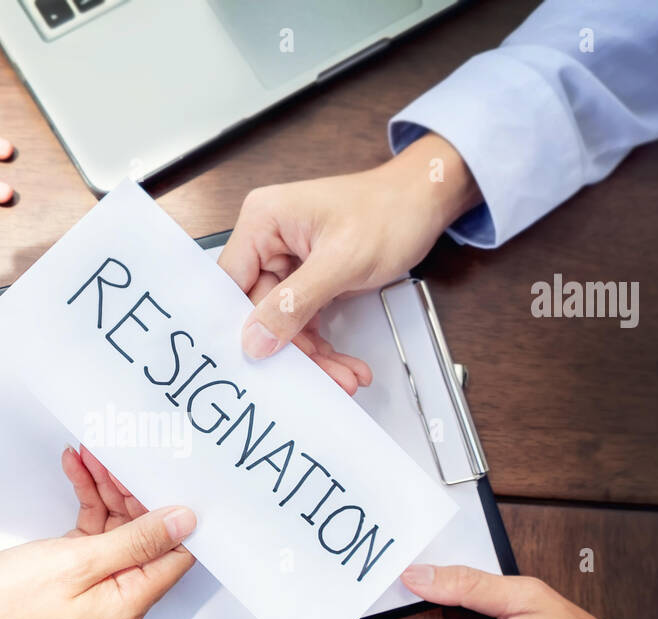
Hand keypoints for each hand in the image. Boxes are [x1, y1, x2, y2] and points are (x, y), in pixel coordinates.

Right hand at [0, 446, 195, 618]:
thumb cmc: (15, 599)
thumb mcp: (80, 562)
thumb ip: (137, 541)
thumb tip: (185, 521)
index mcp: (132, 599)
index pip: (176, 552)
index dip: (174, 513)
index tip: (164, 476)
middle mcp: (122, 590)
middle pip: (146, 531)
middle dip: (132, 490)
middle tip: (115, 456)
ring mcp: (100, 576)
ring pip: (119, 522)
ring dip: (106, 486)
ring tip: (90, 453)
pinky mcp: (78, 563)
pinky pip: (94, 524)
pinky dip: (87, 496)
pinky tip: (75, 468)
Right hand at [217, 133, 480, 393]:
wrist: (426, 203)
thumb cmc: (391, 211)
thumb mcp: (342, 261)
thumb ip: (295, 302)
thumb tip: (255, 338)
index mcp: (262, 222)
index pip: (232, 285)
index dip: (240, 325)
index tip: (255, 361)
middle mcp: (268, 240)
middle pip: (260, 311)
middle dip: (293, 348)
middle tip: (322, 377)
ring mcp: (286, 262)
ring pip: (284, 323)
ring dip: (313, 354)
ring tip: (342, 375)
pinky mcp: (306, 280)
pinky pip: (303, 321)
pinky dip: (323, 345)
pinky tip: (343, 363)